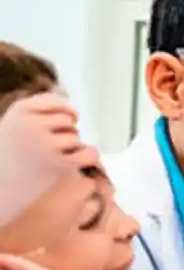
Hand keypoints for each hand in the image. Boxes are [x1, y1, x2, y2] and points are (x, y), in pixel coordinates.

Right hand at [0, 94, 97, 230]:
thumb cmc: (7, 161)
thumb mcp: (13, 128)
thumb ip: (37, 112)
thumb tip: (70, 107)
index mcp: (18, 112)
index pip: (55, 101)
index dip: (60, 113)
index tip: (52, 128)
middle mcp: (31, 125)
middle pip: (68, 120)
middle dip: (63, 134)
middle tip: (43, 153)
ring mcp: (47, 145)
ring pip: (76, 138)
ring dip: (71, 149)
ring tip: (49, 163)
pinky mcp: (62, 165)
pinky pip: (89, 154)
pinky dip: (86, 160)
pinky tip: (73, 168)